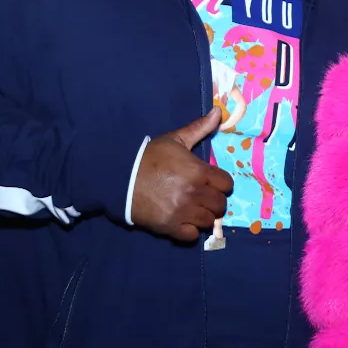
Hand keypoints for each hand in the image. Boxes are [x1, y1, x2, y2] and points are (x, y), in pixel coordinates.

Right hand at [130, 108, 232, 241]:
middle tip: (202, 195)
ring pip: (209, 221)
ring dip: (203, 215)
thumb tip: (218, 112)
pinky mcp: (170, 227)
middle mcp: (194, 193)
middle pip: (220, 204)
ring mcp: (183, 212)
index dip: (220, 183)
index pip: (227, 184)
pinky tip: (183, 220)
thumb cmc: (149, 157)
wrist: (119, 178)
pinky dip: (190, 230)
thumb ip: (199, 128)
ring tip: (192, 207)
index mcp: (198, 172)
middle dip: (214, 199)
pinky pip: (192, 236)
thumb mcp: (175, 140)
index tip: (210, 181)